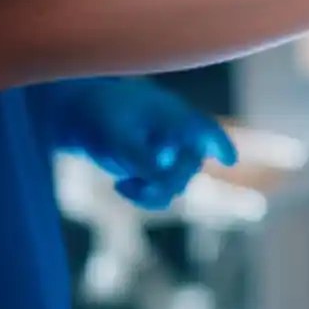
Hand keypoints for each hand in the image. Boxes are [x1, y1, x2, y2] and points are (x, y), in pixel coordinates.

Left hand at [63, 79, 236, 209]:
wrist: (79, 114)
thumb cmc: (101, 115)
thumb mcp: (116, 137)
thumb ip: (141, 159)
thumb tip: (161, 183)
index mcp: (174, 115)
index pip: (204, 129)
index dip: (220, 144)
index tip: (229, 161)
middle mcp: (178, 134)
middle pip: (189, 165)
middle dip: (166, 179)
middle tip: (131, 185)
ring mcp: (168, 152)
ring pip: (177, 182)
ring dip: (154, 190)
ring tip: (122, 186)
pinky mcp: (154, 168)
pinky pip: (161, 191)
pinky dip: (144, 195)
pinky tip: (120, 187)